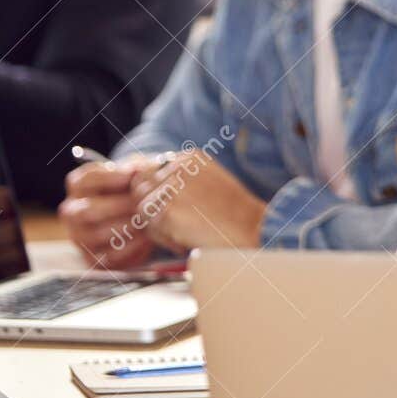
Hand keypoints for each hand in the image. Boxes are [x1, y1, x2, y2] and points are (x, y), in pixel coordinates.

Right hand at [61, 157, 158, 268]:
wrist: (143, 214)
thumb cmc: (135, 188)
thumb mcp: (136, 172)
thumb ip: (136, 169)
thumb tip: (138, 171)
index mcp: (79, 187)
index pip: (83, 180)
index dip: (109, 177)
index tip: (132, 175)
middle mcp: (73, 212)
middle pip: (87, 210)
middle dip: (119, 206)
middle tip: (143, 203)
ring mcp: (80, 237)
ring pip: (96, 235)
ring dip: (126, 228)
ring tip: (148, 220)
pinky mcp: (94, 259)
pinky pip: (109, 256)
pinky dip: (131, 247)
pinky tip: (147, 238)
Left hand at [128, 150, 266, 251]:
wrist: (255, 231)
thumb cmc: (236, 214)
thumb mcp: (209, 183)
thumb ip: (181, 179)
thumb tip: (147, 185)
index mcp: (190, 158)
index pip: (149, 169)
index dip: (154, 192)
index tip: (169, 208)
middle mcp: (179, 167)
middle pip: (141, 188)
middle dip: (153, 208)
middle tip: (176, 223)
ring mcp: (172, 188)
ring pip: (144, 209)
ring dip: (158, 225)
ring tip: (184, 232)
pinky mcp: (168, 212)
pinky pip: (151, 228)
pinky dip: (165, 239)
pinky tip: (187, 240)